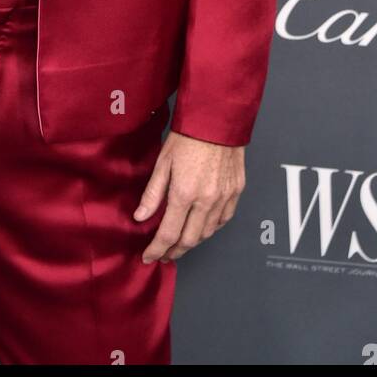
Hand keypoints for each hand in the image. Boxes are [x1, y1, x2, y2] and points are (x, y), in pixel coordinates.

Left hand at [134, 131, 244, 262]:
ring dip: (192, 242)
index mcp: (185, 193)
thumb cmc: (188, 136)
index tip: (149, 256)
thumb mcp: (163, 162)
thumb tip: (141, 217)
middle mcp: (207, 201)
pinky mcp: (236, 192)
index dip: (157, 249)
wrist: (218, 120)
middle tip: (163, 254)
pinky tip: (202, 227)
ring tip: (180, 243)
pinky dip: (211, 228)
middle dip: (174, 251)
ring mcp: (224, 198)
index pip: (169, 233)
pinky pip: (223, 219)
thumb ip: (153, 194)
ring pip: (208, 232)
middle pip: (190, 239)